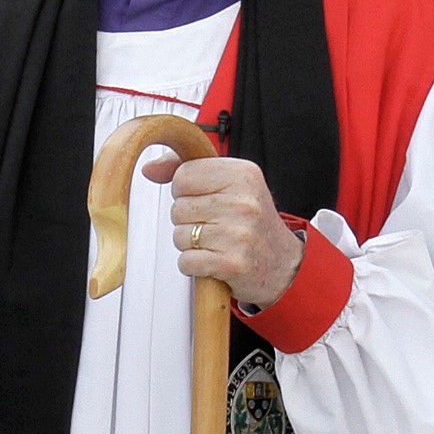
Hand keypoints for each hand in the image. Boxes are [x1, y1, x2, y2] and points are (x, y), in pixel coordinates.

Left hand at [147, 152, 303, 309]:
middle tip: (216, 226)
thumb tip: (150, 169)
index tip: (207, 200)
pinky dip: (194, 265)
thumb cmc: (253, 224)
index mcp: (243, 174)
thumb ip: (189, 172)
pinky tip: (214, 260)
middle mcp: (243, 201)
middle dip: (189, 220)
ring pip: (180, 235)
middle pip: (178, 207)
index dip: (187, 191)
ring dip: (192, 244)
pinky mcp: (232, 263)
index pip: (183, 175)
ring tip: (217, 243)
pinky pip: (186, 261)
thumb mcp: (231, 186)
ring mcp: (239, 233)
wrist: (284, 264)